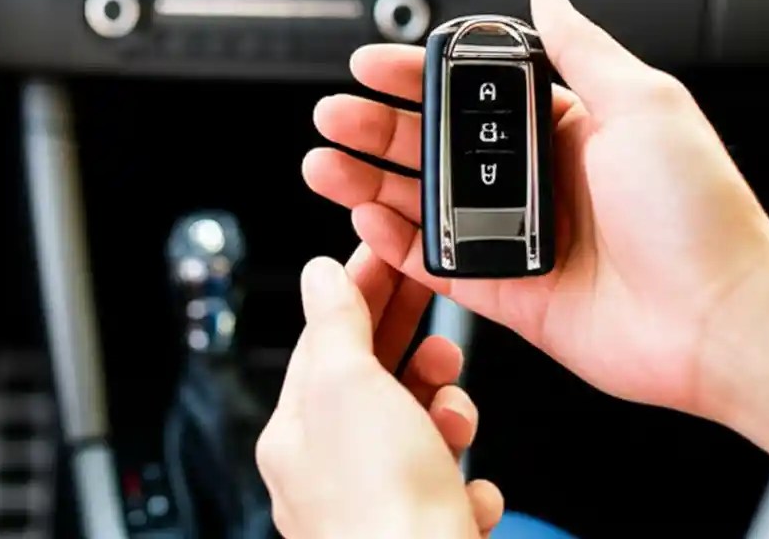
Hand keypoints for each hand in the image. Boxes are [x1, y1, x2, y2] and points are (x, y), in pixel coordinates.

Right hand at [302, 0, 768, 464]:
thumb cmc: (699, 213)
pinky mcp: (512, 292)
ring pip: (427, 203)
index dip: (419, 77)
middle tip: (335, 115)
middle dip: (379, 128)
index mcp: (569, 128)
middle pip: (438, 145)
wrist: (721, 316)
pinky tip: (365, 217)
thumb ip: (581, 49)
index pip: (475, 93)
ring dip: (372, 181)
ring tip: (326, 163)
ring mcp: (521, 237)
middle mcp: (541, 180)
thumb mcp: (644, 104)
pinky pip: (439, 265)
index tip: (374, 64)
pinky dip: (398, 244)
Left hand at [345, 243, 503, 532]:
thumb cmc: (381, 506)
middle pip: (375, 385)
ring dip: (446, 418)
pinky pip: (450, 492)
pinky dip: (465, 485)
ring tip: (454, 421)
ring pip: (419, 437)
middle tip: (441, 335)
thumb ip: (334, 325)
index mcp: (299, 430)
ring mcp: (378, 506)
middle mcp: (330, 471)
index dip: (363, 290)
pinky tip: (469, 493)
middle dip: (414, 355)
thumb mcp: (347, 384)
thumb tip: (318, 276)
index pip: (326, 339)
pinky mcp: (422, 535)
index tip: (395, 256)